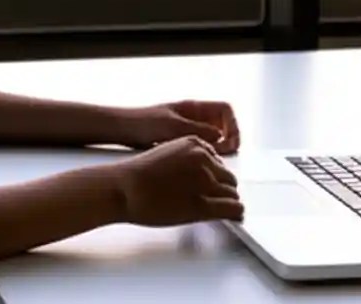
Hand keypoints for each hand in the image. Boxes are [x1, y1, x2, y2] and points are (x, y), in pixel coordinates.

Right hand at [111, 135, 242, 225]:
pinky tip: (235, 216)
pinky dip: (236, 212)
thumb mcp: (167, 153)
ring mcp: (205, 180)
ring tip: (226, 210)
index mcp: (195, 144)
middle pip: (228, 176)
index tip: (211, 186)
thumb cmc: (137, 174)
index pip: (218, 161)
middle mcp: (204, 159)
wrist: (123, 188)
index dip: (214, 176)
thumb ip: (187, 160)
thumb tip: (197, 176)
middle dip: (224, 189)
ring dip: (229, 201)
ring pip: (232, 192)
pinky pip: (232, 207)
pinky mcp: (203, 203)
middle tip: (217, 200)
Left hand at [117, 100, 240, 154]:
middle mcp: (193, 117)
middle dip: (228, 139)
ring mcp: (187, 129)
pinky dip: (205, 156)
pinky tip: (201, 167)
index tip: (231, 142)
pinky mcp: (179, 142)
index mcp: (194, 107)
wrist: (122, 130)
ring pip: (212, 138)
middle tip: (225, 155)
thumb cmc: (144, 123)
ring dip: (217, 149)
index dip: (232, 124)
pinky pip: (200, 147)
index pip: (225, 110)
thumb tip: (221, 137)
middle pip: (222, 125)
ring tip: (215, 163)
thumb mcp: (173, 126)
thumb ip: (198, 130)